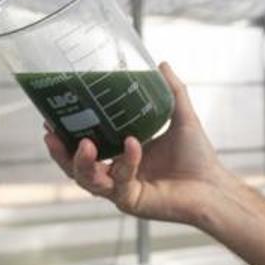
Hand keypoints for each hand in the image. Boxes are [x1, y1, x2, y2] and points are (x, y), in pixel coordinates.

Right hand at [44, 62, 231, 224]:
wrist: (213, 186)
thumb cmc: (198, 157)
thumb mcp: (182, 118)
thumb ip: (172, 91)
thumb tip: (162, 63)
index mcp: (122, 155)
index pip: (85, 147)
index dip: (65, 135)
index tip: (51, 118)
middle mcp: (117, 174)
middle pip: (75, 167)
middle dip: (60, 152)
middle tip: (51, 133)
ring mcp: (121, 190)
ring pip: (87, 180)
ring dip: (81, 162)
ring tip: (84, 143)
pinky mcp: (131, 201)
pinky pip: (119, 181)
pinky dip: (126, 160)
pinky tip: (133, 143)